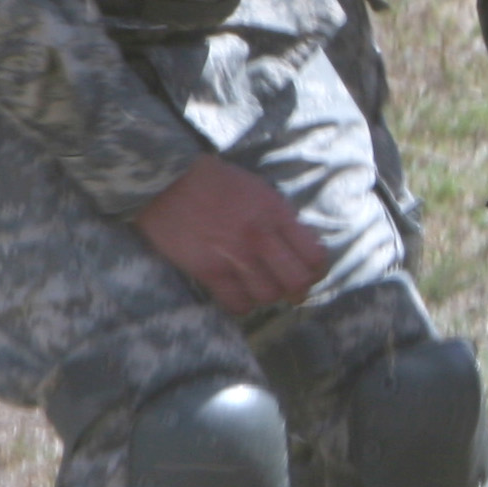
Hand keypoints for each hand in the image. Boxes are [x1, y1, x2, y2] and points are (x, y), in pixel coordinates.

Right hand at [135, 155, 329, 315]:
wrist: (170, 181)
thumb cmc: (217, 182)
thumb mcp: (260, 191)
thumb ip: (281, 219)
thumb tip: (299, 247)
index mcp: (277, 213)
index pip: (315, 256)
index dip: (317, 271)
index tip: (311, 274)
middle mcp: (261, 237)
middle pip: (296, 282)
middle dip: (297, 290)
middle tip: (289, 290)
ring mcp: (234, 255)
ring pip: (268, 296)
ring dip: (267, 296)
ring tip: (258, 288)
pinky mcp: (208, 270)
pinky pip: (236, 303)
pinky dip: (241, 304)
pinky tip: (237, 294)